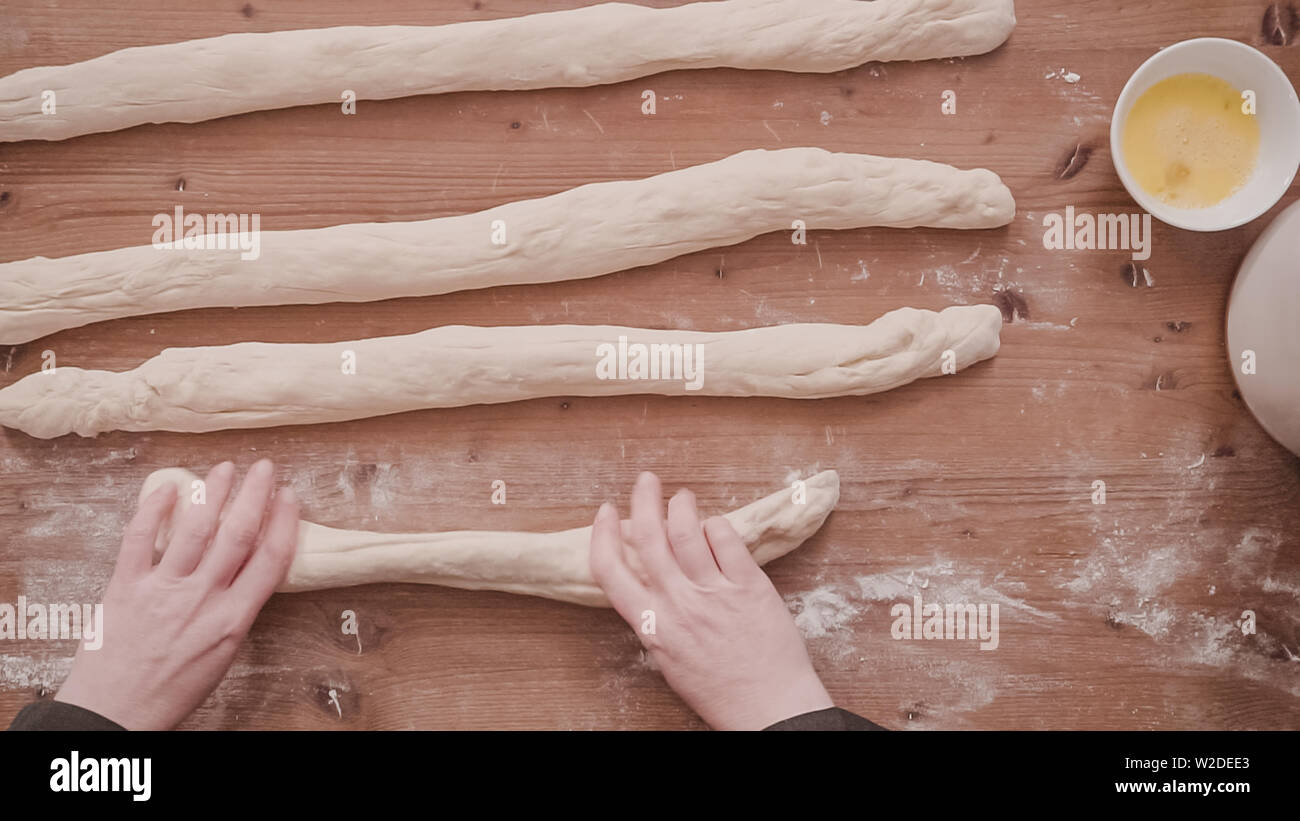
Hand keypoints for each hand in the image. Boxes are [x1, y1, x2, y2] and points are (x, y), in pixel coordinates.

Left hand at [55, 459, 298, 729]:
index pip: (269, 561)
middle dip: (254, 495)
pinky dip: (153, 510)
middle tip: (265, 467)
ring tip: (225, 468)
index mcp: (231, 621)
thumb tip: (247, 572)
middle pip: (237, 535)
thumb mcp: (221, 657)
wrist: (113, 713)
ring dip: (213, 493)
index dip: (283, 523)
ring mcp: (162, 590)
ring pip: (194, 529)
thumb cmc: (171, 691)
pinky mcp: (125, 587)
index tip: (290, 496)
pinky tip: (168, 489)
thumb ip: (234, 613)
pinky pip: (139, 539)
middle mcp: (201, 600)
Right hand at [589, 471, 832, 729]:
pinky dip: (716, 525)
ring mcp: (715, 593)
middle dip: (643, 500)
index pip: (611, 571)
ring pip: (687, 532)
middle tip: (645, 480)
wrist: (770, 708)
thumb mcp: (671, 660)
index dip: (603, 535)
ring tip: (682, 496)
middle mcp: (680, 604)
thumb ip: (658, 620)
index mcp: (654, 627)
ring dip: (681, 506)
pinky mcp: (750, 586)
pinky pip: (728, 540)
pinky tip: (715, 525)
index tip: (605, 512)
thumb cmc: (721, 692)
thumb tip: (651, 581)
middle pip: (650, 538)